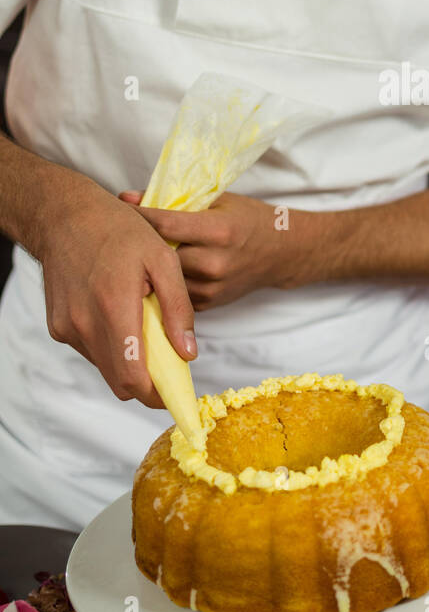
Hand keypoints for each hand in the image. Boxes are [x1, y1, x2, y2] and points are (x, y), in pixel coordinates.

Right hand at [34, 175, 195, 407]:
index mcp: (114, 307)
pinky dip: (110, 346)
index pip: (132, 377)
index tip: (175, 393)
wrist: (66, 216)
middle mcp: (85, 324)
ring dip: (127, 362)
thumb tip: (188, 353)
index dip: (156, 395)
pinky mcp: (58, 326)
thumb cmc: (120, 231)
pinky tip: (120, 318)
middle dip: (146, 384)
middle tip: (168, 367)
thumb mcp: (163, 259)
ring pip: (104, 368)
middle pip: (118, 382)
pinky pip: (89, 350)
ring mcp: (67, 327)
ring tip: (145, 332)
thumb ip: (178, 309)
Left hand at [118, 190, 312, 309]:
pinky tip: (150, 272)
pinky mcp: (208, 304)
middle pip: (159, 255)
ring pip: (162, 278)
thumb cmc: (248, 219)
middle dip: (138, 244)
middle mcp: (214, 262)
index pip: (165, 223)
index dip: (137, 215)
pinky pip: (173, 293)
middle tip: (116, 233)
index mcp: (218, 230)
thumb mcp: (219, 200)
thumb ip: (176, 200)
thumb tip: (128, 198)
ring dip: (146, 267)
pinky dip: (161, 283)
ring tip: (128, 254)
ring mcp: (211, 287)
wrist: (282, 253)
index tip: (116, 208)